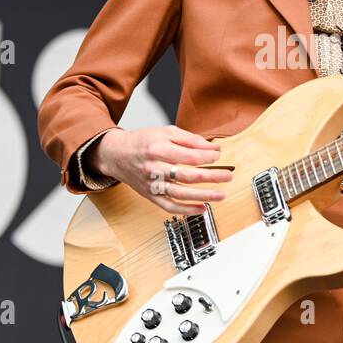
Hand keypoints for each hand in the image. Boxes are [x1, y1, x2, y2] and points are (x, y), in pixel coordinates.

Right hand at [94, 126, 231, 214]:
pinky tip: (201, 209)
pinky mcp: (150, 196)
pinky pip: (169, 207)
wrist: (115, 154)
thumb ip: (190, 139)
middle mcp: (154, 168)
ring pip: (180, 194)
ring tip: (221, 195)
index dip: (207, 157)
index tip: (218, 156)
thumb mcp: (165, 132)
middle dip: (211, 177)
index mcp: (158, 149)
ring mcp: (152, 184)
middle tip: (227, 175)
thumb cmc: (142, 142)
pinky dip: (186, 210)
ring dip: (203, 196)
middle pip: (187, 176)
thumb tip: (213, 147)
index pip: (188, 156)